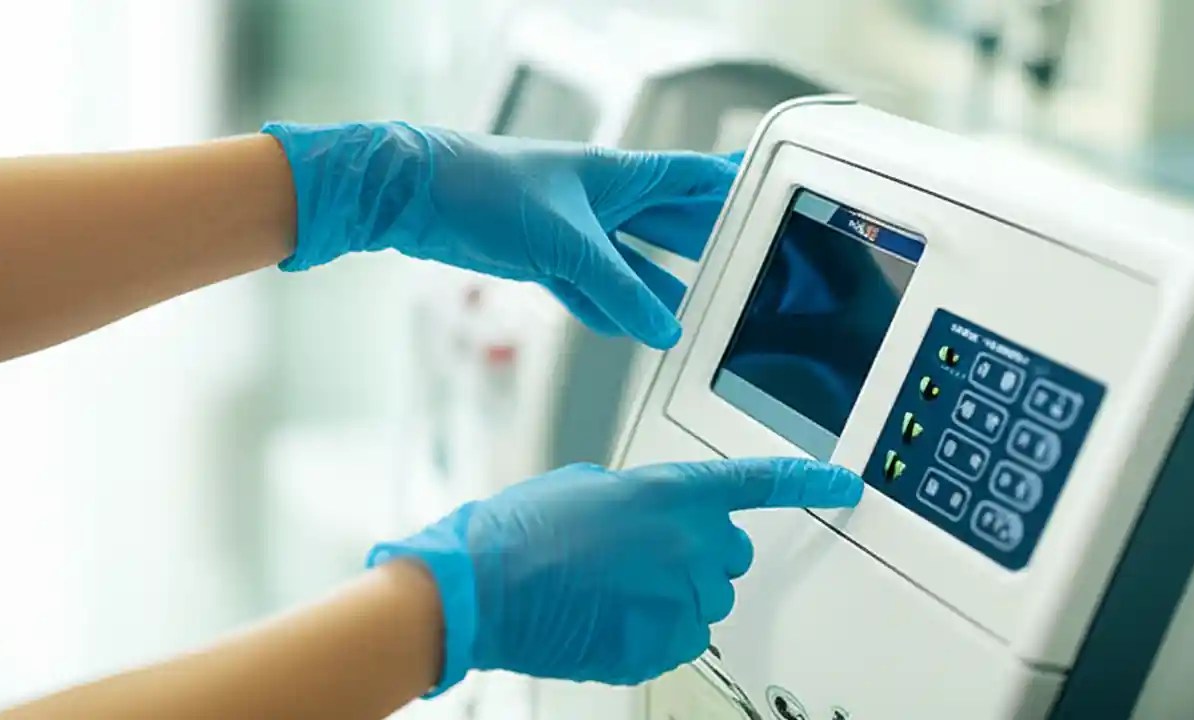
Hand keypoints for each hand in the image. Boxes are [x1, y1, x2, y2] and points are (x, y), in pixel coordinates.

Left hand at [262, 122, 739, 348]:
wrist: (415, 199)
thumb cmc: (486, 190)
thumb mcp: (566, 245)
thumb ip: (620, 289)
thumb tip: (666, 330)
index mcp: (622, 175)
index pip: (697, 179)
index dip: (737, 189)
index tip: (778, 200)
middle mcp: (606, 201)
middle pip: (674, 227)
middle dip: (708, 251)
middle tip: (750, 278)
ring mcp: (578, 231)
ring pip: (636, 264)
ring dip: (660, 290)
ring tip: (698, 319)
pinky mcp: (548, 259)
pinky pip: (594, 288)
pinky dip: (610, 307)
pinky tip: (630, 328)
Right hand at [368, 458, 862, 693]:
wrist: (485, 588)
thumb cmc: (523, 532)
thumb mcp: (590, 485)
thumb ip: (644, 495)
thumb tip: (656, 516)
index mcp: (671, 491)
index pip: (761, 483)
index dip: (809, 481)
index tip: (842, 482)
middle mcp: (688, 543)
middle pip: (733, 554)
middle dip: (702, 553)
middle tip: (647, 556)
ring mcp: (679, 598)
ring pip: (708, 602)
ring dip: (676, 594)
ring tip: (615, 589)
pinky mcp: (663, 645)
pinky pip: (684, 638)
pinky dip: (658, 632)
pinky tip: (613, 617)